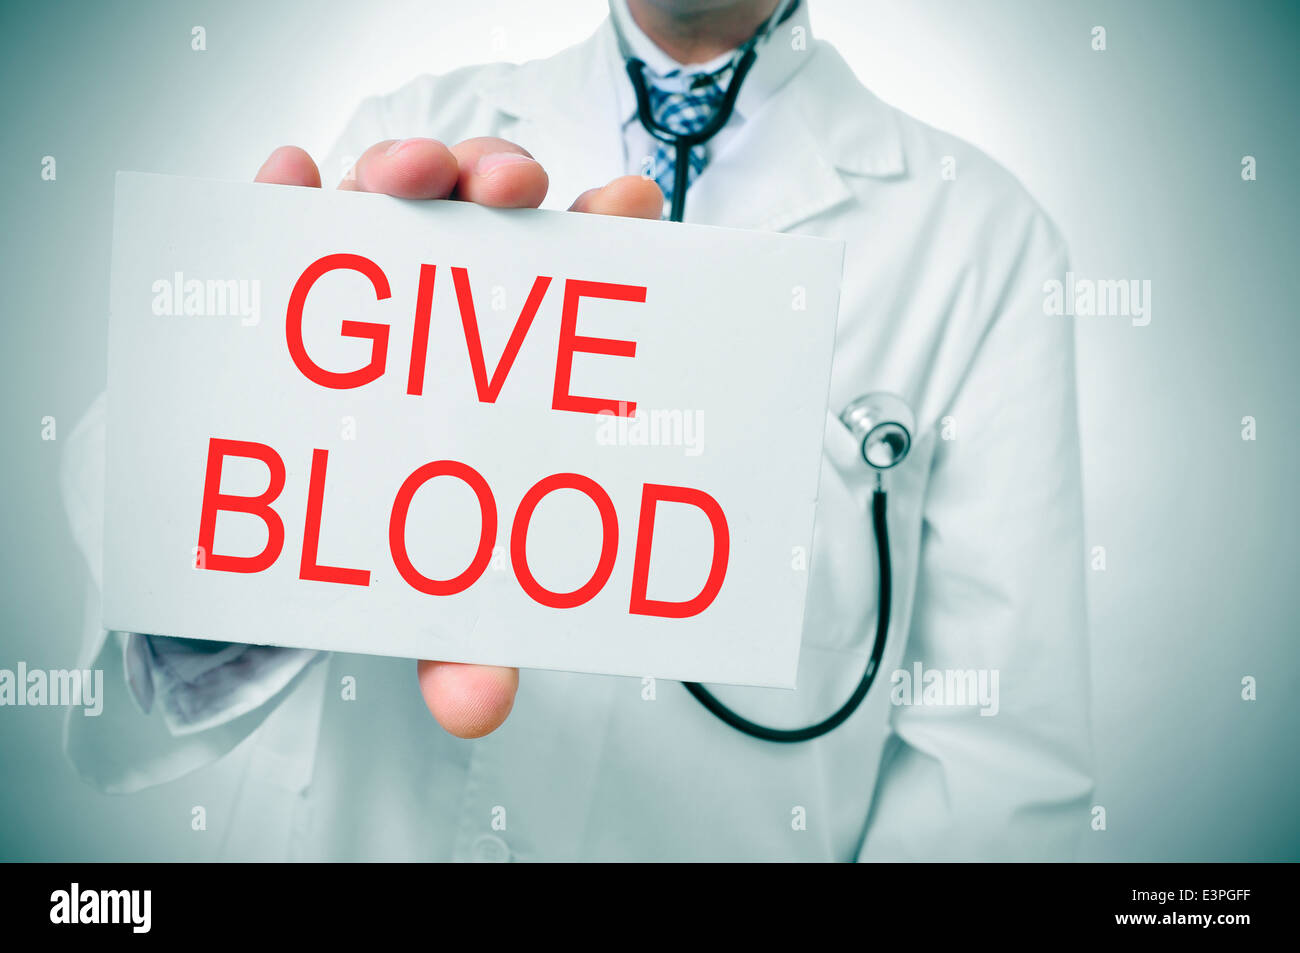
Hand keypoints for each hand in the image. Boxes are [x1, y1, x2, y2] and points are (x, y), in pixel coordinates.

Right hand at [254, 138, 662, 737]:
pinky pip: (295, 215)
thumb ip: (469, 638)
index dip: (616, 225)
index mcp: (530, 346)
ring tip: (400, 180)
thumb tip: (475, 709)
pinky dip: (292, 191)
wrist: (324, 523)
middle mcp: (465, 294)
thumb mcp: (449, 590)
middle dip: (505, 175)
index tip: (630, 205)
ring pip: (403, 192)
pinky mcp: (301, 272)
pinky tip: (288, 180)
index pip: (590, 265)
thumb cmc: (415, 531)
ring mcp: (383, 274)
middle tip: (506, 189)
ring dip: (409, 166)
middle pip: (498, 207)